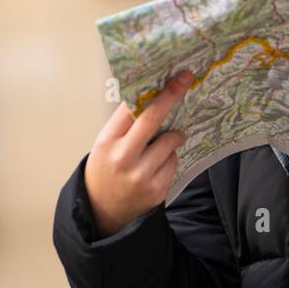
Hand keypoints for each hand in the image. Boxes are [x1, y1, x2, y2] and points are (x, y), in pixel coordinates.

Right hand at [84, 70, 193, 236]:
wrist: (102, 210)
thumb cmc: (106, 169)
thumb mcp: (105, 144)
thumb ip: (124, 124)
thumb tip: (150, 95)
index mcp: (107, 141)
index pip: (132, 109)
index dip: (156, 91)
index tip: (174, 77)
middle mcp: (123, 157)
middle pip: (153, 119)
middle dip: (172, 96)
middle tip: (186, 80)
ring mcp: (141, 175)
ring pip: (169, 142)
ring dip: (172, 136)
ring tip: (162, 142)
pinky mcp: (156, 189)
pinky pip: (173, 162)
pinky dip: (169, 158)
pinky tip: (157, 164)